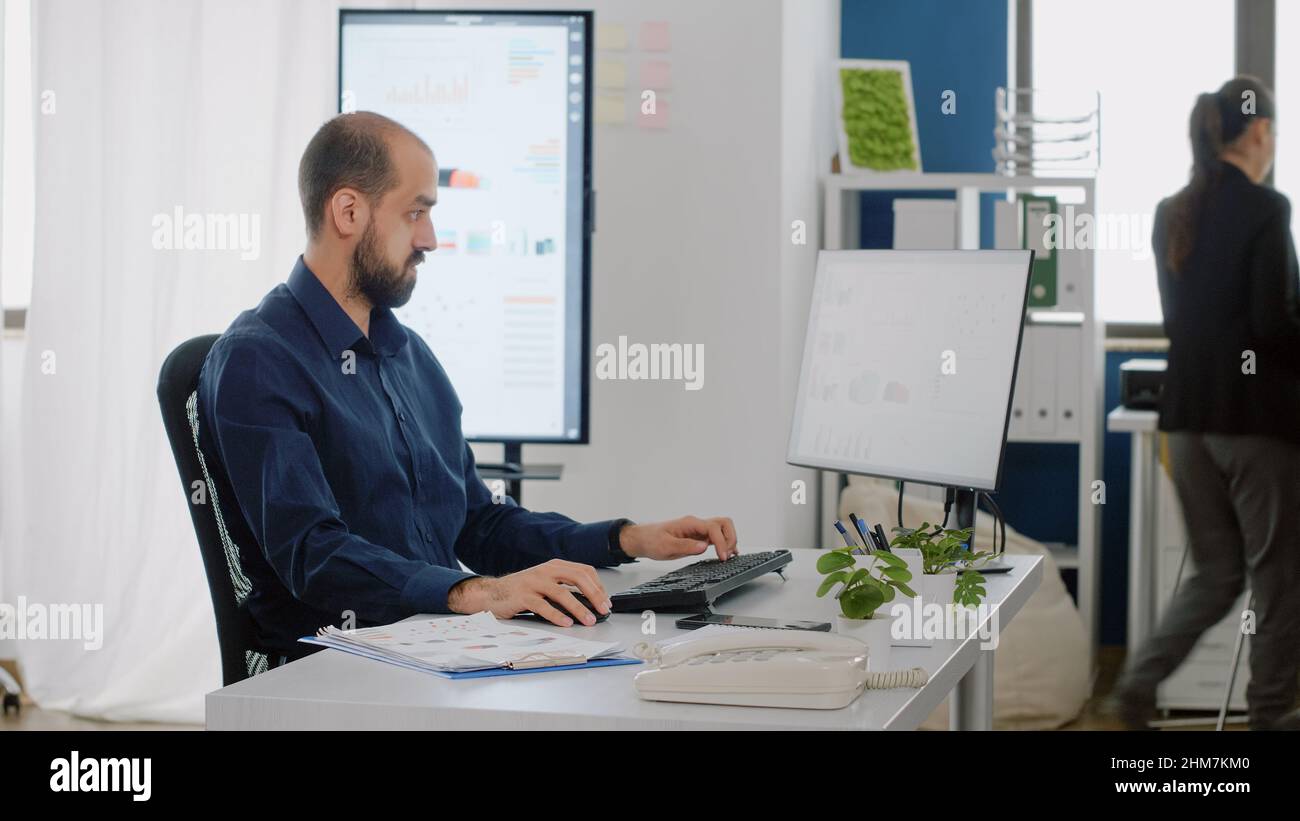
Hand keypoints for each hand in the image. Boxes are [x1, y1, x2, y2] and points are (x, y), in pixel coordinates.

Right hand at [447, 559, 611, 626]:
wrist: (493, 593)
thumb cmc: (523, 591)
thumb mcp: (546, 583)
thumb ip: (565, 588)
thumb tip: (591, 604)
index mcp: (555, 566)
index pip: (584, 571)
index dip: (598, 586)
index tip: (606, 601)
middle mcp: (546, 570)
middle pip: (577, 578)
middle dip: (594, 595)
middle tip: (603, 610)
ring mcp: (533, 582)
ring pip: (562, 593)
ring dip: (579, 608)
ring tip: (589, 620)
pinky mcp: (522, 595)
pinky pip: (543, 606)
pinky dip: (557, 616)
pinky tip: (566, 623)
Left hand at [620, 516, 738, 560]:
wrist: (643, 539)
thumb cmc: (652, 541)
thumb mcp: (665, 546)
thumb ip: (685, 546)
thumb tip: (704, 546)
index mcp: (689, 523)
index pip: (714, 527)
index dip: (721, 542)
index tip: (722, 557)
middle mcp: (697, 524)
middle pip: (724, 523)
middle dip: (730, 539)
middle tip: (726, 556)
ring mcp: (699, 529)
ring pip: (723, 528)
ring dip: (729, 540)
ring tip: (728, 556)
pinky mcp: (698, 536)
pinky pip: (717, 536)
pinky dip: (725, 543)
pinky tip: (727, 553)